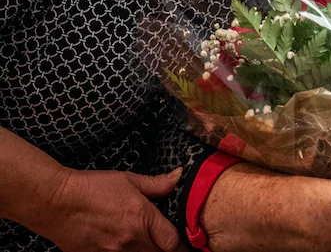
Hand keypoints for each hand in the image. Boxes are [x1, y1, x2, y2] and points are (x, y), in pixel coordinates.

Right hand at [40, 167, 186, 251]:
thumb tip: (178, 176)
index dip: (182, 245)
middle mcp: (130, 240)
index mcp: (142, 218)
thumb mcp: (128, 179)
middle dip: (165, 250)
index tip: (185, 244)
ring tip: (148, 244)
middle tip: (167, 245)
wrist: (54, 202)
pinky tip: (127, 247)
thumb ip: (157, 183)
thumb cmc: (91, 188)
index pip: (173, 242)